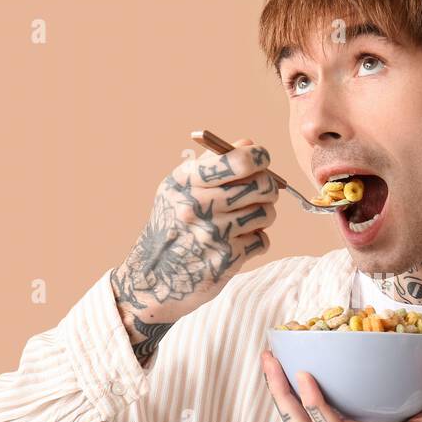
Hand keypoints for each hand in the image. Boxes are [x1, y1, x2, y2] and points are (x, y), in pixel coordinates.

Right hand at [113, 138, 277, 362]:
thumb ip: (212, 165)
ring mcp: (213, 234)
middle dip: (268, 187)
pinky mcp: (226, 259)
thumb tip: (249, 144)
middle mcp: (198, 206)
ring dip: (263, 216)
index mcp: (186, 181)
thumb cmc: (173, 226)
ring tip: (246, 220)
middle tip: (261, 193)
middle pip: (261, 185)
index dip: (259, 157)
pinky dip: (256, 241)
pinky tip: (238, 243)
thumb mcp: (179, 190)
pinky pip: (262, 240)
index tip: (261, 160)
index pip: (237, 161)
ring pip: (266, 213)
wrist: (153, 276)